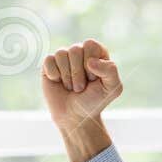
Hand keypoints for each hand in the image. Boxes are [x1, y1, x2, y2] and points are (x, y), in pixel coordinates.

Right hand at [42, 39, 121, 161]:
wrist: (75, 117)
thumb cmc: (94, 101)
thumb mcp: (112, 88)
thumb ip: (111, 70)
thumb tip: (89, 61)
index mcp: (97, 53)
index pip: (90, 45)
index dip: (90, 64)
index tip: (93, 79)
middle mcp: (80, 51)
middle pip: (75, 50)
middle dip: (78, 73)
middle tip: (81, 87)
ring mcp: (64, 57)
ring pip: (61, 54)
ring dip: (67, 77)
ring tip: (71, 87)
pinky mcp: (50, 64)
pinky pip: (49, 60)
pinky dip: (54, 75)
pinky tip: (58, 82)